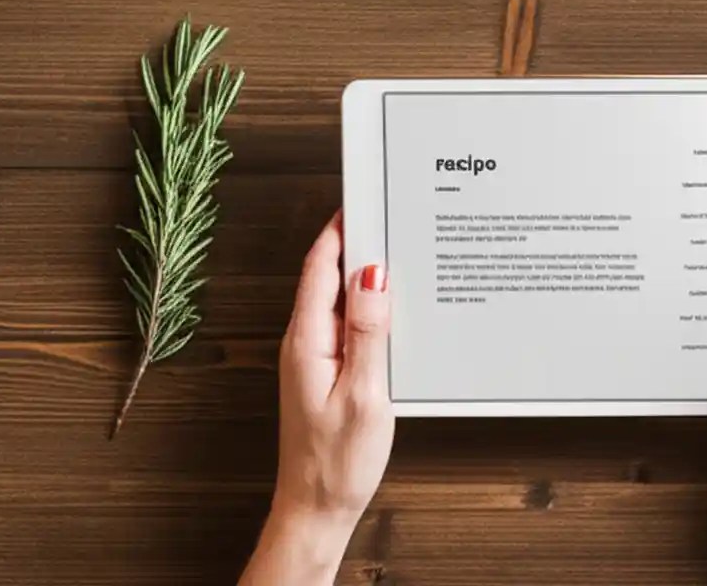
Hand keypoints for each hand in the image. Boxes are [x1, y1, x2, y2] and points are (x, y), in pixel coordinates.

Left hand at [240, 212, 394, 584]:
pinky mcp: (327, 370)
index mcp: (307, 340)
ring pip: (340, 298)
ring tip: (401, 253)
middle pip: (330, 275)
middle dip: (359, 242)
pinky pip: (348, 324)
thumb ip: (367, 332)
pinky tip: (394, 310)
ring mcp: (314, 356)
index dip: (342, 228)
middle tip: (394, 215)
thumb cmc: (336, 462)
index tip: (365, 197)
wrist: (317, 508)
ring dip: (367, 275)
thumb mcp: (363, 393)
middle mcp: (305, 341)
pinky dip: (370, 308)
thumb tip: (373, 276)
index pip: (321, 266)